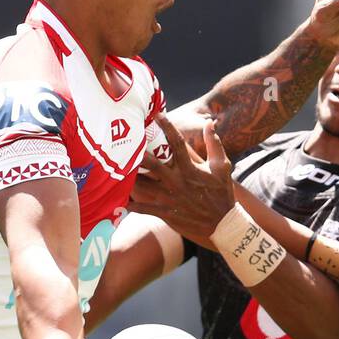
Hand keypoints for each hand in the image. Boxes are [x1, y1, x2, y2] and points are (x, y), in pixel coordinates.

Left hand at [128, 115, 234, 243]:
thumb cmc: (222, 193)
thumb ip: (215, 144)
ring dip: (129, 178)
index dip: (167, 126)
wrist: (223, 224)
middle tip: (126, 143)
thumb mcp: (222, 167)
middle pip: (153, 164)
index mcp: (191, 169)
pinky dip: (131, 205)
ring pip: (143, 186)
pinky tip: (119, 200)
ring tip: (116, 168)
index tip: (157, 114)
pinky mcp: (166, 213)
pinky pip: (144, 209)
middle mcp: (178, 182)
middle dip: (139, 154)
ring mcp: (170, 198)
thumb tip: (209, 122)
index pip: (177, 143)